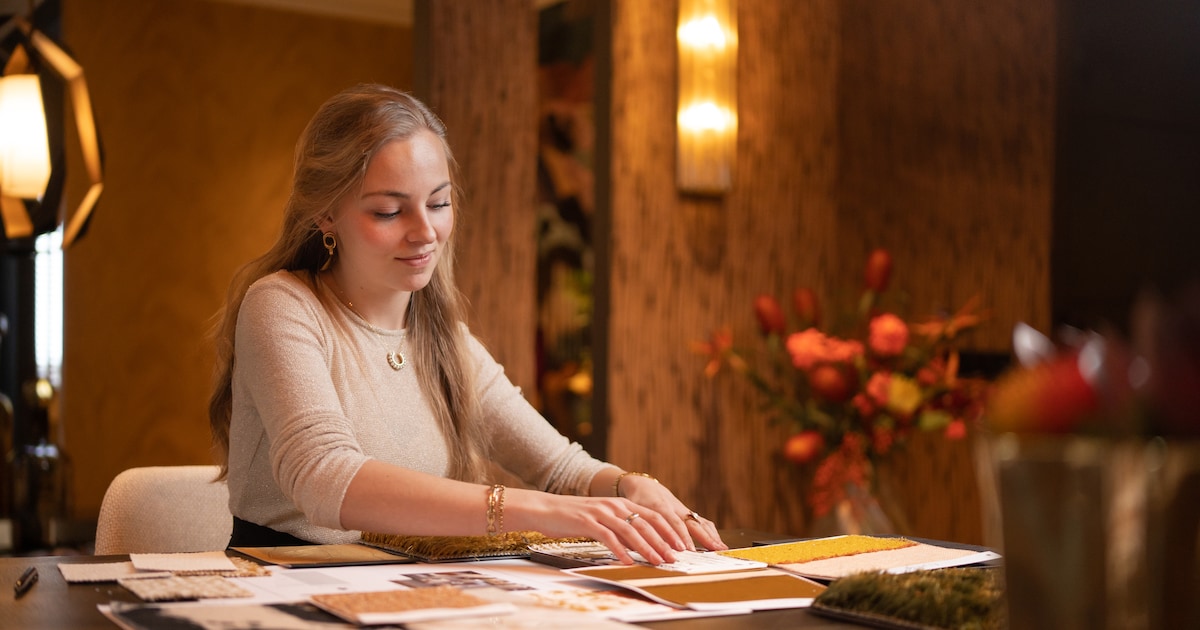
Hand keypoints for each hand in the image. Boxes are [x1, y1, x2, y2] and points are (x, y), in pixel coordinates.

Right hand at [505, 490, 687, 564]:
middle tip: (675, 557)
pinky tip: (628, 562)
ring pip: (630, 531)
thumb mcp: (601, 517)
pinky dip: (620, 551)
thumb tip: (639, 543)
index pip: (652, 515)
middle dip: (663, 541)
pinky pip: (608, 537)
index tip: (681, 544)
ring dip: (646, 548)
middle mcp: (614, 505)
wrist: (545, 508)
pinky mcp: (587, 522)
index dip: (668, 530)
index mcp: (620, 503)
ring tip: (657, 562)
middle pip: (645, 523)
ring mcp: (601, 512)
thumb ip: (620, 527)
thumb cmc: (573, 516)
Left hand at [616, 474, 727, 553]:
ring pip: (699, 521)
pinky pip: (701, 521)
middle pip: (690, 522)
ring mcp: (683, 510)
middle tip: (712, 550)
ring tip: (721, 548)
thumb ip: (633, 527)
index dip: (679, 535)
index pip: (671, 521)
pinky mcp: (687, 513)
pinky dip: (710, 532)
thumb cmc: (634, 502)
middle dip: (701, 537)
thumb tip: (631, 545)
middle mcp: (674, 508)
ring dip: (710, 535)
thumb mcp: (630, 513)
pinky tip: (718, 544)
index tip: (685, 549)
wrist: (642, 486)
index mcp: (658, 506)